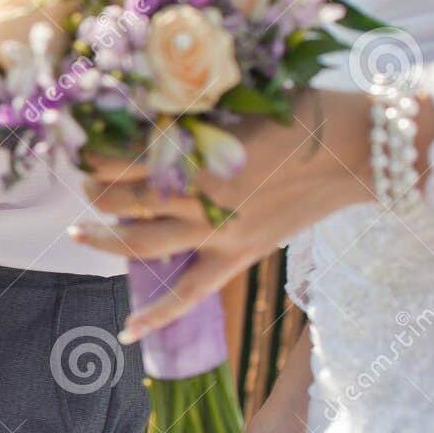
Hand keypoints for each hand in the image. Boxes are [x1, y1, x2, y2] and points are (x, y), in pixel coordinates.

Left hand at [70, 91, 373, 341]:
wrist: (356, 150)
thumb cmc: (299, 112)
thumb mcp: (237, 100)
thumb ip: (188, 114)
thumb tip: (141, 108)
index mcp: (194, 153)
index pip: (120, 156)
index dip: (92, 150)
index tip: (79, 140)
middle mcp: (198, 196)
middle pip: (120, 200)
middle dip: (92, 187)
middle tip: (81, 175)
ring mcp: (215, 232)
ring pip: (139, 244)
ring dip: (101, 239)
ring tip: (77, 230)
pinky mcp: (237, 256)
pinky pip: (190, 294)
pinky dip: (158, 314)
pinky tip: (126, 331)